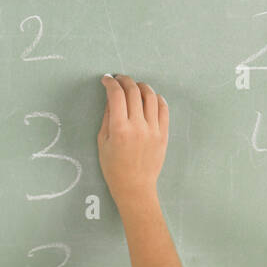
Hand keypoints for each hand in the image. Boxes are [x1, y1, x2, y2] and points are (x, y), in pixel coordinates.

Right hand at [97, 73, 167, 211]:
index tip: (107, 79)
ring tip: (135, 86)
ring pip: (150, 96)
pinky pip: (163, 108)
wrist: (135, 187)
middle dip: (125, 80)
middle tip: (119, 79)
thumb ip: (107, 118)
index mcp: (119, 129)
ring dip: (141, 86)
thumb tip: (111, 99)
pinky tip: (150, 97)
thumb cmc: (114, 168)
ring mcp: (153, 129)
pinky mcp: (163, 133)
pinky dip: (156, 98)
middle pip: (133, 92)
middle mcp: (138, 126)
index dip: (111, 83)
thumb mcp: (103, 143)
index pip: (116, 96)